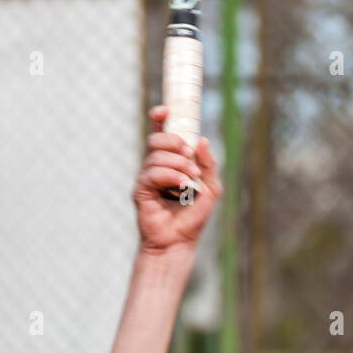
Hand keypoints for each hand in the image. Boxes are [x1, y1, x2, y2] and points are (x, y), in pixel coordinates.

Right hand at [132, 105, 221, 250]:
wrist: (180, 241)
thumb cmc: (193, 215)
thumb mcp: (211, 187)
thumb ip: (208, 164)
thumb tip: (202, 139)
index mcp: (170, 162)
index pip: (160, 133)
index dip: (159, 118)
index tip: (164, 110)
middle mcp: (155, 167)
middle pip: (156, 140)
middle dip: (174, 142)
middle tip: (189, 156)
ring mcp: (146, 178)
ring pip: (157, 156)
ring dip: (178, 164)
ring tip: (191, 180)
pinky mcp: (141, 191)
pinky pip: (152, 173)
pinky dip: (171, 176)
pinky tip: (182, 186)